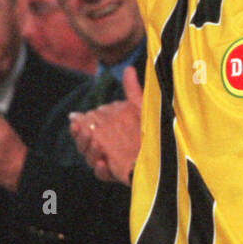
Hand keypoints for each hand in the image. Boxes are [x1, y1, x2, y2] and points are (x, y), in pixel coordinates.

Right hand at [69, 67, 142, 183]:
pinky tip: (103, 162)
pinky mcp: (116, 174)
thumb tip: (128, 68)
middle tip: (83, 130)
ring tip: (96, 143)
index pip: (85, 127)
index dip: (79, 125)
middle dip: (81, 137)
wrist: (166, 151)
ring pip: (89, 158)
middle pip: (83, 143)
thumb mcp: (141, 107)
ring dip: (89, 150)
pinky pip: (102, 175)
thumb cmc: (150, 127)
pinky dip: (100, 170)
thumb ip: (132, 90)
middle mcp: (104, 146)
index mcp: (104, 130)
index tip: (76, 120)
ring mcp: (110, 161)